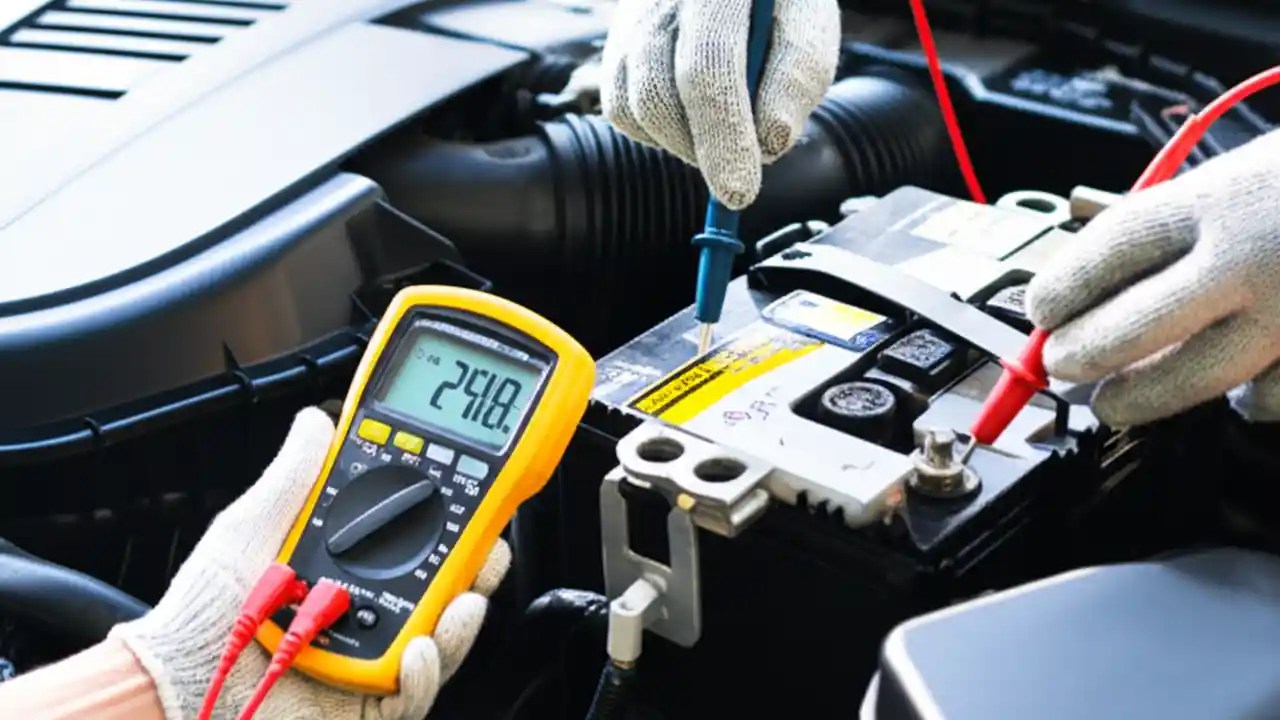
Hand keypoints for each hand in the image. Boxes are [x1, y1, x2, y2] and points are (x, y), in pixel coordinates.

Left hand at [110, 408, 509, 718]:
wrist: (175, 675)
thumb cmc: (204, 609)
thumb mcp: (251, 525)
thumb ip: (293, 476)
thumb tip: (316, 422)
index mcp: (348, 573)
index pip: (417, 545)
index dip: (455, 526)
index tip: (477, 498)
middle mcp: (366, 617)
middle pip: (443, 596)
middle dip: (476, 574)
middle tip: (489, 552)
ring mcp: (365, 663)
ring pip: (439, 645)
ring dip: (460, 624)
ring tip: (462, 602)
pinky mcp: (362, 707)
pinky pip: (408, 695)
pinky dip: (420, 675)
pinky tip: (417, 650)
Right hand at [601, 0, 839, 209]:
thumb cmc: (778, 0)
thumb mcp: (809, 23)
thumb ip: (798, 75)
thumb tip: (770, 144)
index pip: (707, 69)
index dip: (723, 136)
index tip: (740, 191)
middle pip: (656, 94)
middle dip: (700, 148)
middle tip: (741, 165)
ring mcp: (628, 20)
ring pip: (630, 108)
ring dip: (679, 142)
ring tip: (724, 132)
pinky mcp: (615, 44)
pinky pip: (621, 107)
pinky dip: (657, 131)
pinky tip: (694, 118)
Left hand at [1026, 130, 1279, 426]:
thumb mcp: (1237, 178)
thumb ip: (1174, 232)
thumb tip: (1088, 293)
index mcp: (1215, 199)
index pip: (1106, 252)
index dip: (1060, 291)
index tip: (1041, 311)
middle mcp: (1248, 257)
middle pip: (1131, 328)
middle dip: (1079, 356)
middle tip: (1062, 364)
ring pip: (1193, 378)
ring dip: (1140, 397)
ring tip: (1113, 401)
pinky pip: (1269, 396)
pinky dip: (1248, 398)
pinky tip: (1235, 388)